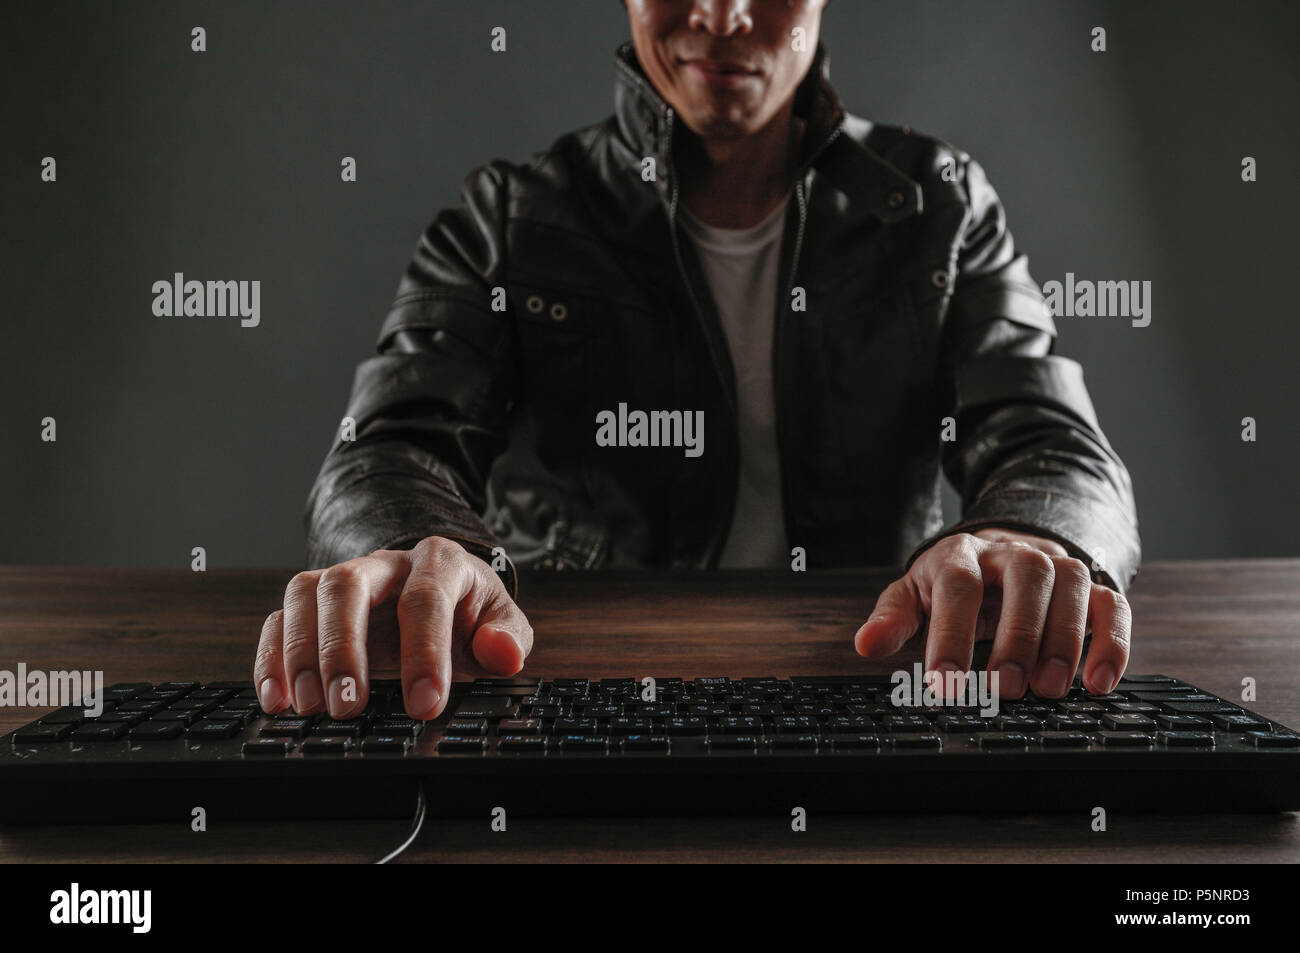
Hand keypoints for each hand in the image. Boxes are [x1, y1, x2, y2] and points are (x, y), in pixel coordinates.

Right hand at [254, 537, 532, 719]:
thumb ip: (509, 637)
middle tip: (348, 705)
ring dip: (300, 652)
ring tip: (310, 708)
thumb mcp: (502, 620)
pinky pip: (278, 618)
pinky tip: (278, 700)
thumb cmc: (470, 611)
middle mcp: (384, 564)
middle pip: (347, 585)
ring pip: (306, 593)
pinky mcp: (313, 605)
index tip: (424, 705)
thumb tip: (502, 653)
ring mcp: (343, 579)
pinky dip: (271, 658)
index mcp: (439, 562)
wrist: (446, 592)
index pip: (424, 598)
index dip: (423, 652)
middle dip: (343, 647)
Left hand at [853, 529, 1130, 697]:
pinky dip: (1112, 642)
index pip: (957, 585)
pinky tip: (1099, 683)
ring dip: (1065, 640)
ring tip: (1050, 689)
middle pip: (1026, 576)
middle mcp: (1012, 553)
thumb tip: (866, 644)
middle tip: (1007, 688)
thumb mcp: (914, 594)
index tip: (945, 684)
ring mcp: (1056, 565)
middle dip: (1018, 634)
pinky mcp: (1092, 586)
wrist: (998, 550)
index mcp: (960, 555)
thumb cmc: (951, 584)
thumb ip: (893, 618)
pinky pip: (1112, 604)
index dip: (951, 634)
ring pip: (1072, 586)